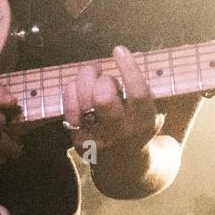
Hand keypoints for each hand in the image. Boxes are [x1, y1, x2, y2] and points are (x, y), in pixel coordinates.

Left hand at [62, 45, 163, 159]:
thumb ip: (136, 89)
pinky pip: (69, 106)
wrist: (124, 164)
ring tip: (91, 75)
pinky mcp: (79, 139)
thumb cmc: (135, 124)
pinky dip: (72, 89)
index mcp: (144, 121)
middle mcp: (121, 131)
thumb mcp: (146, 110)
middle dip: (101, 78)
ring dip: (85, 79)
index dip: (128, 68)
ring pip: (83, 99)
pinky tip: (79, 88)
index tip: (119, 49)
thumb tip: (120, 53)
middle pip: (103, 97)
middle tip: (102, 74)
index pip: (138, 93)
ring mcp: (97, 136)